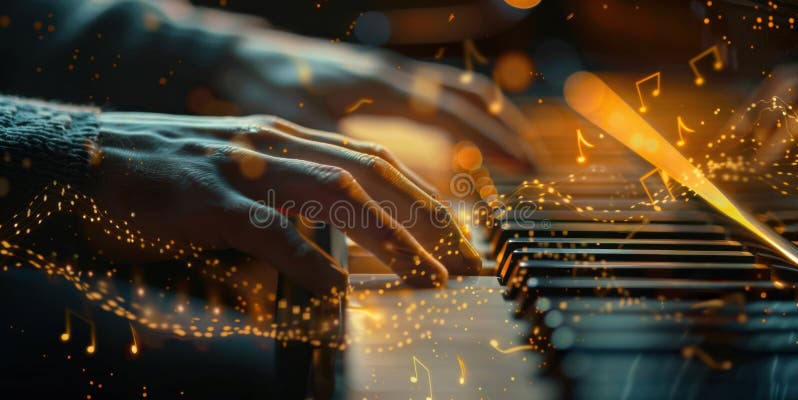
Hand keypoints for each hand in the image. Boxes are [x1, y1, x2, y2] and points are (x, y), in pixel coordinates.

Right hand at [90, 112, 481, 295]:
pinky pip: (267, 230)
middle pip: (371, 173)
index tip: (454, 231)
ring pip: (335, 196)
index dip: (421, 194)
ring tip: (424, 275)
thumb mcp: (244, 169)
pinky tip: (334, 286)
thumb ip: (291, 196)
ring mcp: (243, 168)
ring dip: (388, 238)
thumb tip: (337, 243)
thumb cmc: (173, 167)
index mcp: (288, 137)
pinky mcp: (207, 199)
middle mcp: (276, 144)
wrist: (94, 152)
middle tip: (460, 258)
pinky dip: (306, 258)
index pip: (373, 160)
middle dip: (425, 217)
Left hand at [210, 29, 537, 169]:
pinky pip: (434, 93)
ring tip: (513, 151)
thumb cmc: (267, 86)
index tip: (526, 167)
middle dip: (504, 132)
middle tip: (535, 165)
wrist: (240, 52)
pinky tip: (460, 140)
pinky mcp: (378, 80)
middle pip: (467, 100)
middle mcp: (395, 74)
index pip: (454, 115)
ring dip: (488, 121)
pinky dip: (460, 116)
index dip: (492, 142)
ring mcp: (389, 73)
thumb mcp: (301, 125)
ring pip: (454, 91)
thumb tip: (383, 201)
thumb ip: (344, 160)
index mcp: (384, 85)